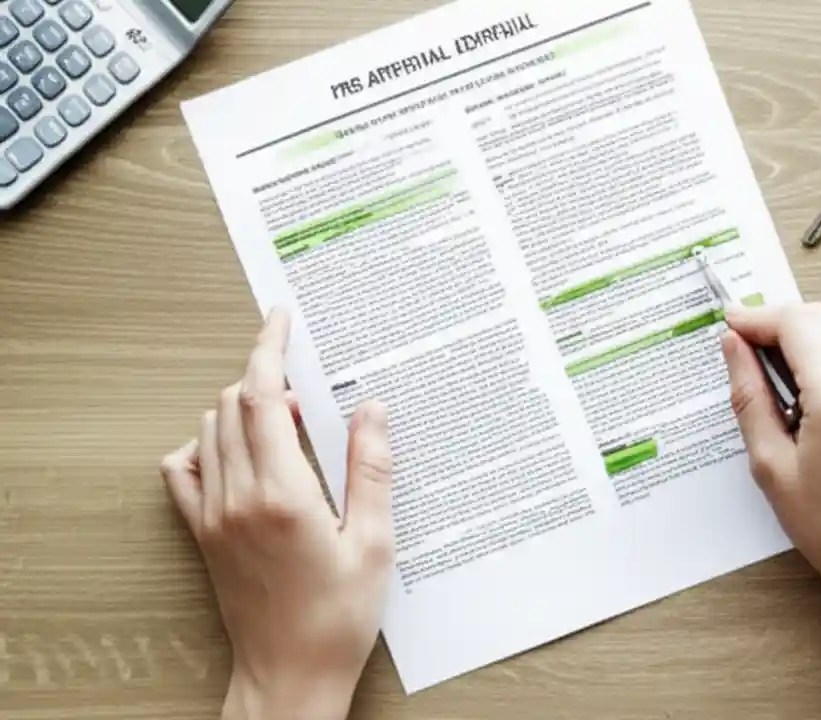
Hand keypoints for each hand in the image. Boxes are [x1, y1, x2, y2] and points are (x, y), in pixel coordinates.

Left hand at [159, 309, 394, 719]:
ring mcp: (213, 516)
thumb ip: (371, 469)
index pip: (263, 399)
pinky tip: (240, 455)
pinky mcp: (203, 535)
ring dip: (243, 410)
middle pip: (232, 405)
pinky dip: (206, 446)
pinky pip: (184, 471)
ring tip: (289, 426)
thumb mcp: (374, 542)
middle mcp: (238, 498)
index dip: (270, 350)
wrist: (290, 675)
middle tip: (309, 391)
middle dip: (266, 379)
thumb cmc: (338, 618)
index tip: (280, 320)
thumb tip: (372, 410)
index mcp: (283, 494)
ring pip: (209, 430)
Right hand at [721, 303, 820, 613]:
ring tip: (775, 382)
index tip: (730, 325)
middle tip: (745, 348)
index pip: (795, 323)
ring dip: (805, 342)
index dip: (756, 317)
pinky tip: (808, 398)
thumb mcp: (771, 466)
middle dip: (779, 323)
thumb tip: (733, 348)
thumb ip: (749, 397)